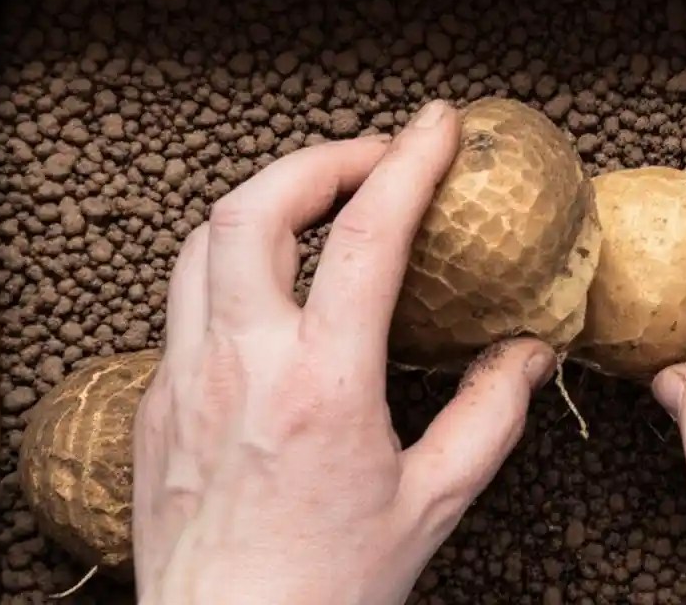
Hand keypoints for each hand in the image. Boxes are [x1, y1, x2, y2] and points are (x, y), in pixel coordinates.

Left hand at [132, 100, 554, 604]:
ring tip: (322, 203)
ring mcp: (186, 378)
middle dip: (319, 158)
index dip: (408, 162)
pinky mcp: (157, 401)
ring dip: (267, 201)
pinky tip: (275, 287)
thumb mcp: (433, 501)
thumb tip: (528, 351)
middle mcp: (243, 365)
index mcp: (323, 386)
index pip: (368, 236)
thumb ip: (489, 414)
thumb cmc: (326, 586)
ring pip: (203, 241)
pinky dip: (233, 261)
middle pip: (254, 207)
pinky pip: (184, 299)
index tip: (437, 126)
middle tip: (373, 158)